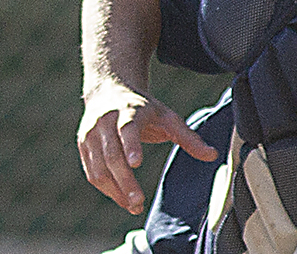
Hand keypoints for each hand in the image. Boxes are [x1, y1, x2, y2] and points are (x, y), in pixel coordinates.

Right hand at [77, 81, 218, 215]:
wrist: (107, 90)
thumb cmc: (143, 108)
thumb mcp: (167, 117)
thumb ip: (188, 137)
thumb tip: (212, 155)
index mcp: (128, 111)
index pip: (127, 129)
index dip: (131, 145)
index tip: (136, 163)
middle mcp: (105, 122)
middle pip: (111, 155)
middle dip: (124, 180)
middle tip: (138, 201)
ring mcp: (91, 134)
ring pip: (98, 168)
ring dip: (115, 190)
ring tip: (134, 206)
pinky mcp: (83, 146)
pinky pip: (92, 173)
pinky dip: (107, 189)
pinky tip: (122, 200)